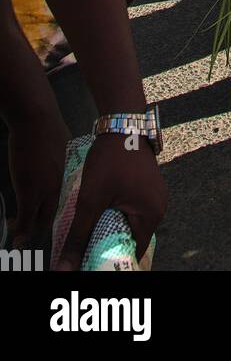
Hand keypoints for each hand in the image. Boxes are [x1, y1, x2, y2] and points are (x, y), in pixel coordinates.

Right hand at [6, 105, 68, 248]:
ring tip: (25, 248)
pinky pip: (26, 219)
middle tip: (41, 247)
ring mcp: (47, 191)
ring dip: (33, 238)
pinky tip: (17, 241)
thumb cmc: (48, 130)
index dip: (68, 224)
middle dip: (51, 236)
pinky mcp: (30, 191)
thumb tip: (62, 174)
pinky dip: (21, 232)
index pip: (74, 208)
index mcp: (73, 180)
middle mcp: (63, 188)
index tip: (64, 236)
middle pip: (59, 219)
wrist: (37, 119)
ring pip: (41, 223)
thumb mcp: (64, 150)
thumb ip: (64, 167)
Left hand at [55, 131, 166, 268]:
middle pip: (132, 239)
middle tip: (86, 249)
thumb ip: (78, 237)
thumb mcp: (90, 201)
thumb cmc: (110, 160)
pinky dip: (117, 215)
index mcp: (151, 215)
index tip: (92, 263)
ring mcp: (155, 195)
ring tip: (90, 232)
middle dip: (109, 246)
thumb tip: (65, 269)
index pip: (132, 252)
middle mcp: (158, 207)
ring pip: (131, 224)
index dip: (110, 261)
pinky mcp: (147, 186)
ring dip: (112, 229)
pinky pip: (133, 210)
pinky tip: (100, 213)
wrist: (121, 122)